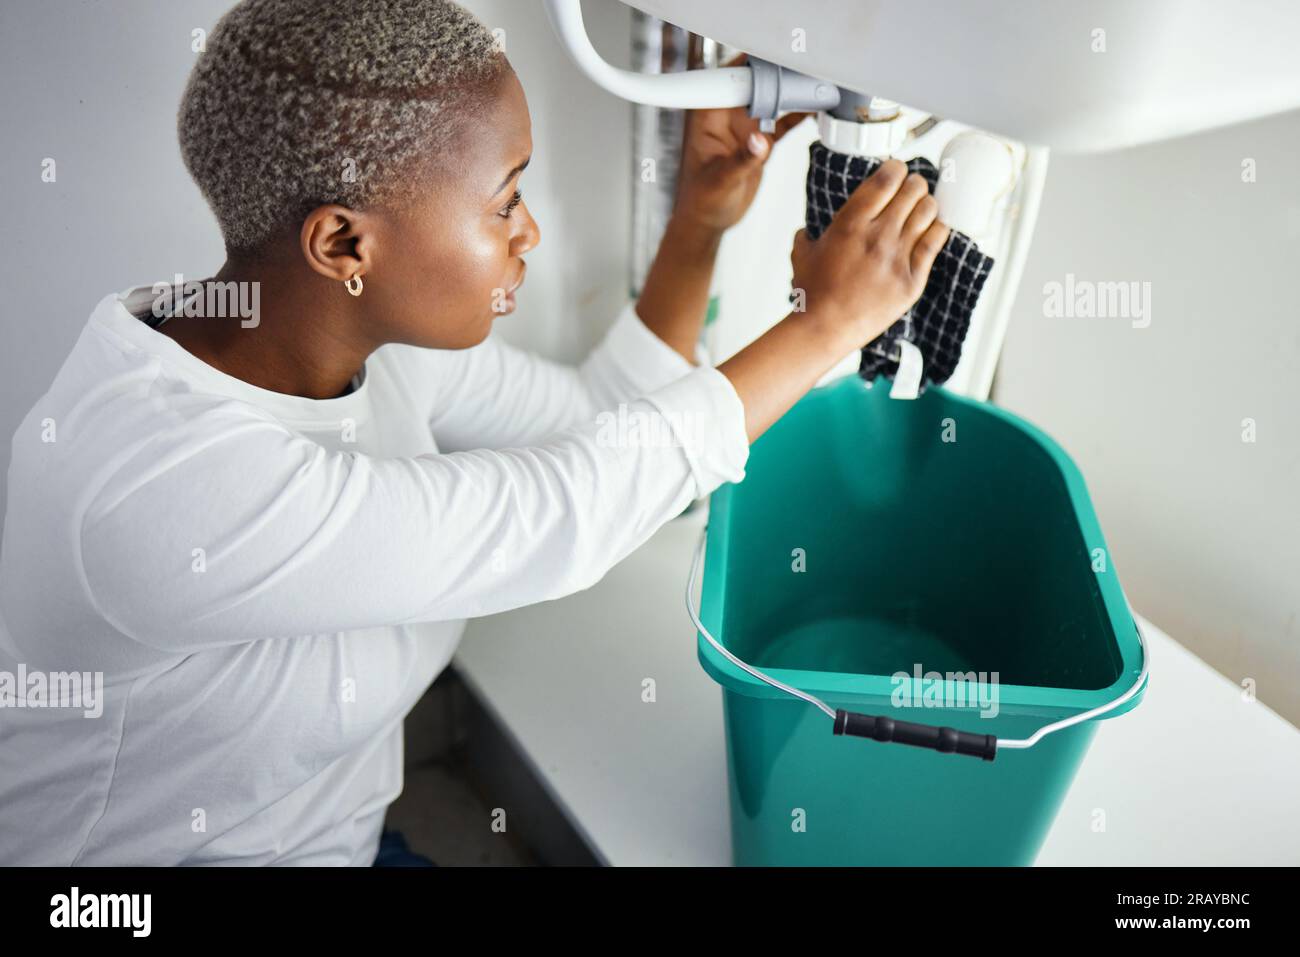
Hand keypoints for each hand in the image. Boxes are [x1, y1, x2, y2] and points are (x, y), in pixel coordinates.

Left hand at [672, 52, 812, 232]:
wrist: (709, 220)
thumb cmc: (702, 200)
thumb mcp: (721, 181)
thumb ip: (742, 159)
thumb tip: (760, 140)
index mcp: (711, 113)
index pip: (735, 76)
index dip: (759, 62)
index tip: (784, 57)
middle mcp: (729, 112)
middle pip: (760, 79)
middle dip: (784, 71)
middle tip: (813, 68)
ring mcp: (747, 124)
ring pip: (775, 96)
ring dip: (796, 90)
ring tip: (823, 83)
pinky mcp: (762, 138)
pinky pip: (785, 118)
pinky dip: (802, 112)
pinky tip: (822, 106)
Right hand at [789, 158, 950, 349]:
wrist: (826, 328)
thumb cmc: (813, 294)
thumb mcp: (802, 255)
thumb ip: (806, 235)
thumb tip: (806, 231)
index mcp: (851, 223)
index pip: (887, 178)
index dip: (896, 168)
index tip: (896, 170)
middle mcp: (878, 235)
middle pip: (913, 190)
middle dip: (914, 184)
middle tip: (911, 188)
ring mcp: (898, 257)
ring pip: (928, 212)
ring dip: (926, 205)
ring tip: (921, 208)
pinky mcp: (912, 279)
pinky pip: (935, 242)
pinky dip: (936, 230)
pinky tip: (933, 229)